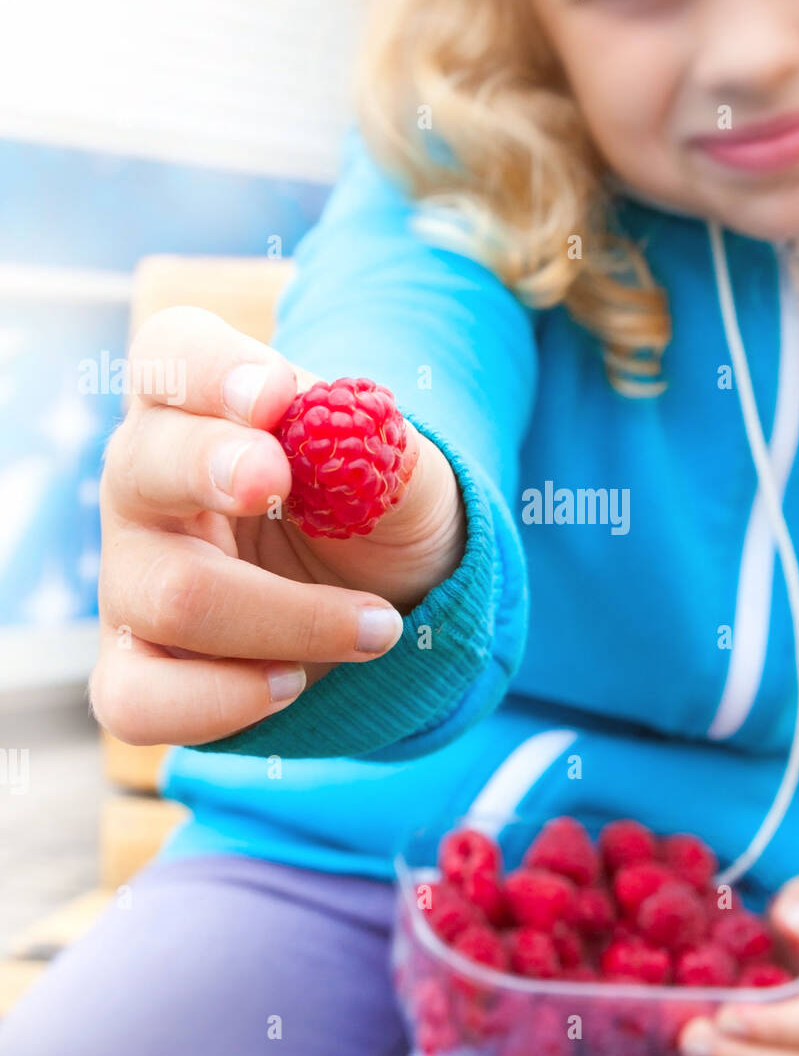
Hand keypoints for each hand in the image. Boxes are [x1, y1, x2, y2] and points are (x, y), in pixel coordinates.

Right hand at [90, 307, 465, 746]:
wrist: (390, 605)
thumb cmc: (379, 519)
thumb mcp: (407, 479)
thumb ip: (380, 451)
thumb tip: (350, 432)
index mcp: (204, 405)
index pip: (173, 355)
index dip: (210, 369)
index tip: (273, 395)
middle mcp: (147, 483)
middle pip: (145, 466)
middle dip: (214, 470)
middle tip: (281, 482)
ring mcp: (133, 578)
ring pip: (171, 597)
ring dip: (290, 619)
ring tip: (376, 627)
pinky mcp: (136, 668)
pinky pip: (137, 699)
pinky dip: (224, 699)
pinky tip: (293, 682)